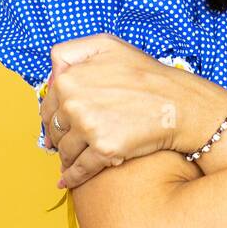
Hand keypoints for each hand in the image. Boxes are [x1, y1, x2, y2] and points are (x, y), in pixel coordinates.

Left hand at [41, 33, 214, 188]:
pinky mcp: (104, 149)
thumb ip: (72, 52)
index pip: (46, 104)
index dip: (52, 115)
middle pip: (53, 128)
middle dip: (59, 137)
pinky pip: (79, 169)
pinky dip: (72, 177)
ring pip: (64, 150)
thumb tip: (51, 76)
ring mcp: (88, 127)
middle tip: (66, 143)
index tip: (59, 123)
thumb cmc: (148, 74)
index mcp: (70, 78)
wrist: (180, 103)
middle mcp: (74, 101)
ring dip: (66, 157)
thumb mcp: (107, 45)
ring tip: (72, 160)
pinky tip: (68, 182)